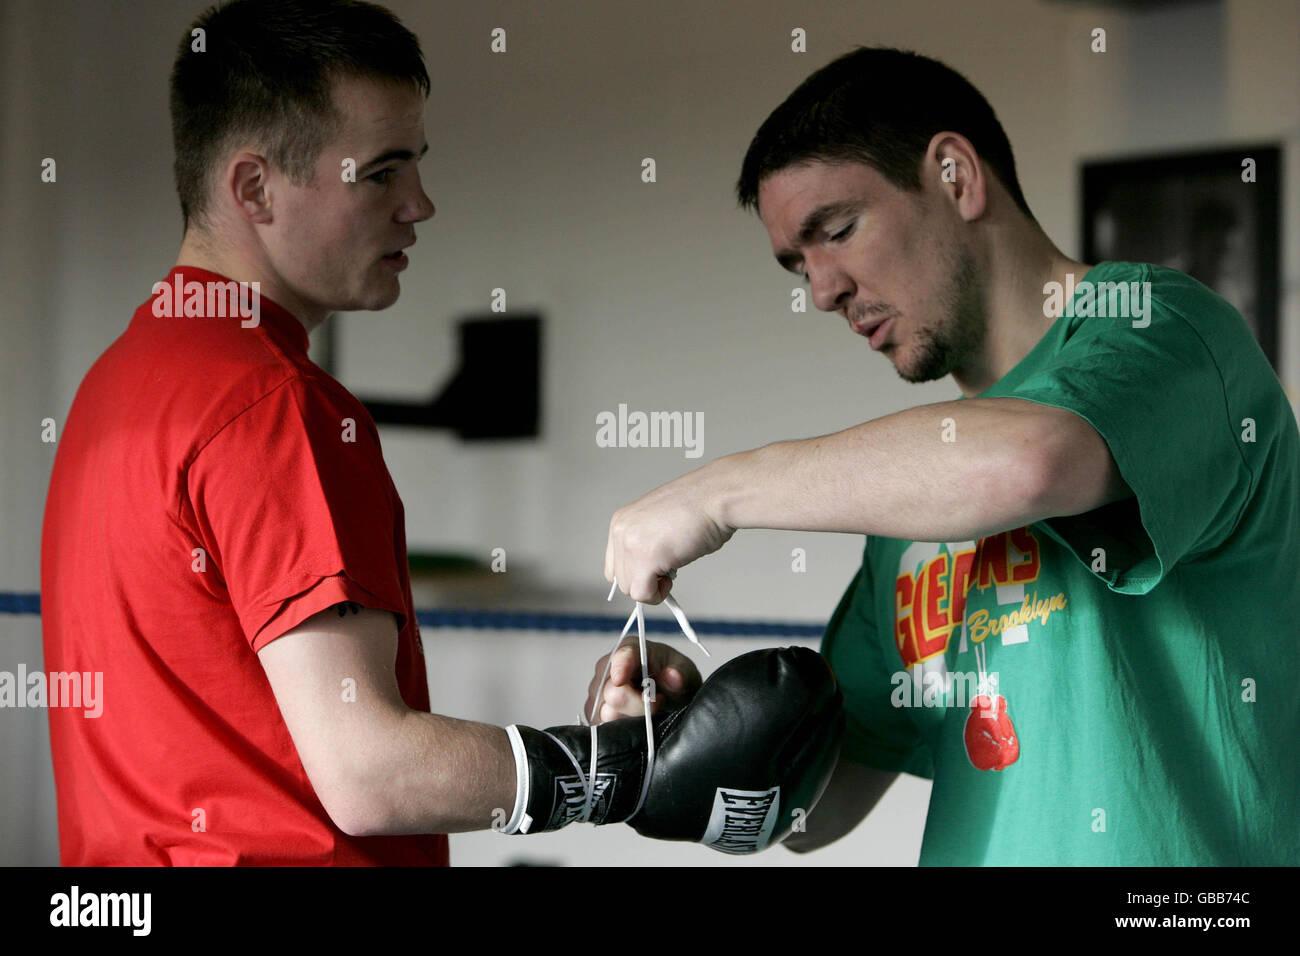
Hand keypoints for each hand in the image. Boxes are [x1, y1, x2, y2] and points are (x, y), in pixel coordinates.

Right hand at [584, 638, 702, 724]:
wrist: (671, 698)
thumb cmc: (674, 678)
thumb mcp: (685, 671)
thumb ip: (680, 672)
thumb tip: (672, 675)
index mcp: (631, 650)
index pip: (621, 657)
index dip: (620, 668)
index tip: (621, 680)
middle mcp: (608, 669)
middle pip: (612, 692)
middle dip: (638, 704)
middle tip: (658, 702)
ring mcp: (599, 692)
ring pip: (607, 713)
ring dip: (631, 717)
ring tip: (648, 711)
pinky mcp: (596, 714)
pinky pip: (602, 726)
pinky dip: (621, 728)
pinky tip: (635, 721)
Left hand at [605, 462, 735, 603]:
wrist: (716, 497)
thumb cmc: (699, 507)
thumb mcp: (659, 522)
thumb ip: (645, 542)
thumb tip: (646, 569)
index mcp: (622, 521)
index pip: (614, 564)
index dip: (635, 572)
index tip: (653, 571)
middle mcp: (621, 532)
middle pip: (620, 579)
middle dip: (645, 580)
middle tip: (668, 567)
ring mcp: (631, 545)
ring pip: (630, 589)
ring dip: (653, 586)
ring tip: (673, 566)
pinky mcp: (646, 559)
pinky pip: (643, 594)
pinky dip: (658, 595)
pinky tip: (671, 578)